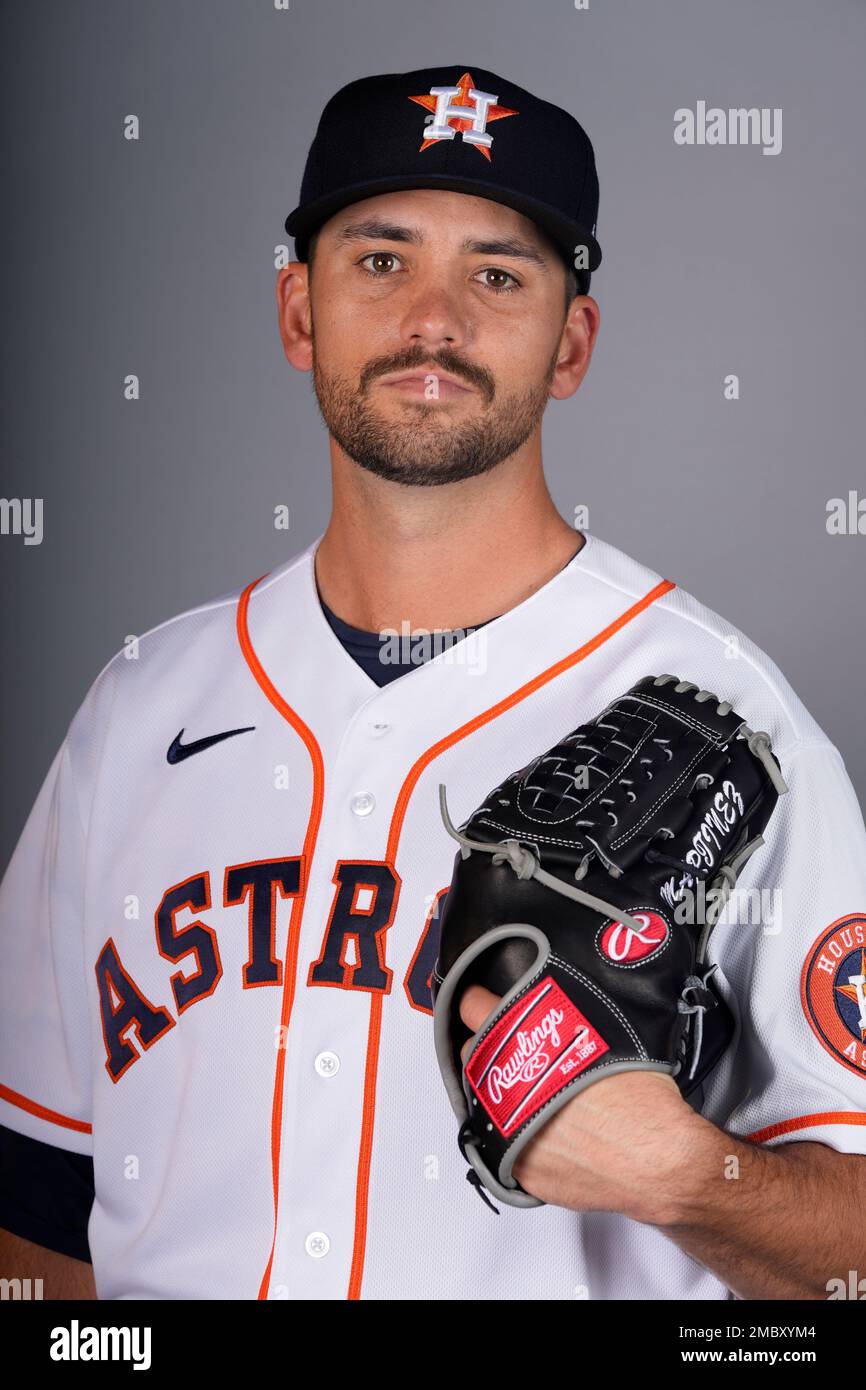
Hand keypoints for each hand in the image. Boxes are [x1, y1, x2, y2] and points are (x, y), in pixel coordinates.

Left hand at [459, 984, 702, 1222]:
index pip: (476, 1008)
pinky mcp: (519, 1170)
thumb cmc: (642, 1102)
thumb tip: (557, 1009)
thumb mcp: (608, 1033)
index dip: (477, 1002)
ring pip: (485, 1101)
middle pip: (475, 1056)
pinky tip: (546, 1130)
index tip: (474, 1002)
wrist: (658, 1162)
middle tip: (512, 1050)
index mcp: (524, 1047)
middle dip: (489, 1050)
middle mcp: (508, 1088)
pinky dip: (519, 1135)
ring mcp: (508, 1133)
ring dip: (501, 1092)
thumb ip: (567, 1019)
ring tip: (533, 1091)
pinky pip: (505, 1145)